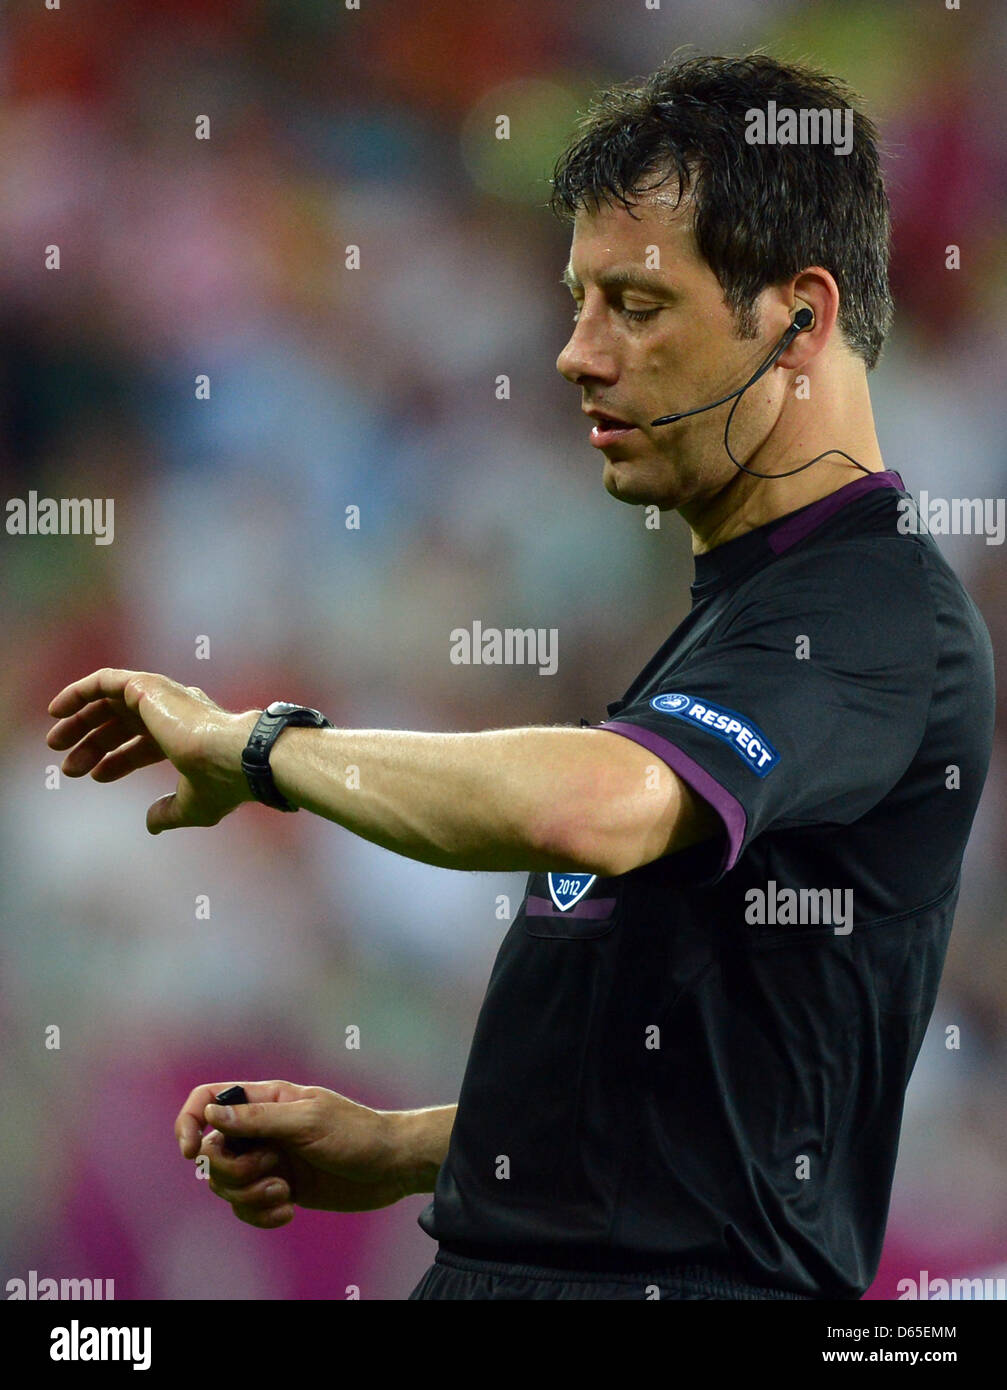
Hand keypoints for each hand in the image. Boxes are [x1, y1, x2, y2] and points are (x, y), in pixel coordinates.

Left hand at [46, 667, 258, 833]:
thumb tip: (151, 824)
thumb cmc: (222, 782)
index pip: (143, 743)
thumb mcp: (193, 805)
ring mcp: (160, 696)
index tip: (96, 778)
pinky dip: (79, 692)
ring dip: (80, 721)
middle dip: (93, 744)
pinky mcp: (146, 686)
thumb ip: (170, 812)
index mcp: (185, 735)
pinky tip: (57, 710)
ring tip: (55, 743)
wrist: (236, 757)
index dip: (117, 761)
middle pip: (122, 724)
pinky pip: (104, 681)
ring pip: (110, 702)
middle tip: (68, 767)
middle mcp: (173, 710)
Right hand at [175, 1080, 415, 1226]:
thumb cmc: (356, 1134)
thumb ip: (259, 1120)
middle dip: (233, 1171)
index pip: (208, 1099)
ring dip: (248, 1196)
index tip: (190, 1152)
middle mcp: (261, 1130)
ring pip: (225, 1184)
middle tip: (273, 1170)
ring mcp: (269, 1161)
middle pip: (212, 1152)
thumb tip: (210, 1114)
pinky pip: (246, 1208)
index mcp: (267, 1100)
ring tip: (283, 1194)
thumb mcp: (308, 1121)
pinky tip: (288, 1212)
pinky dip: (260, 1215)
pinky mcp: (278, 1190)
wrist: (391, 1167)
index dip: (189, 1122)